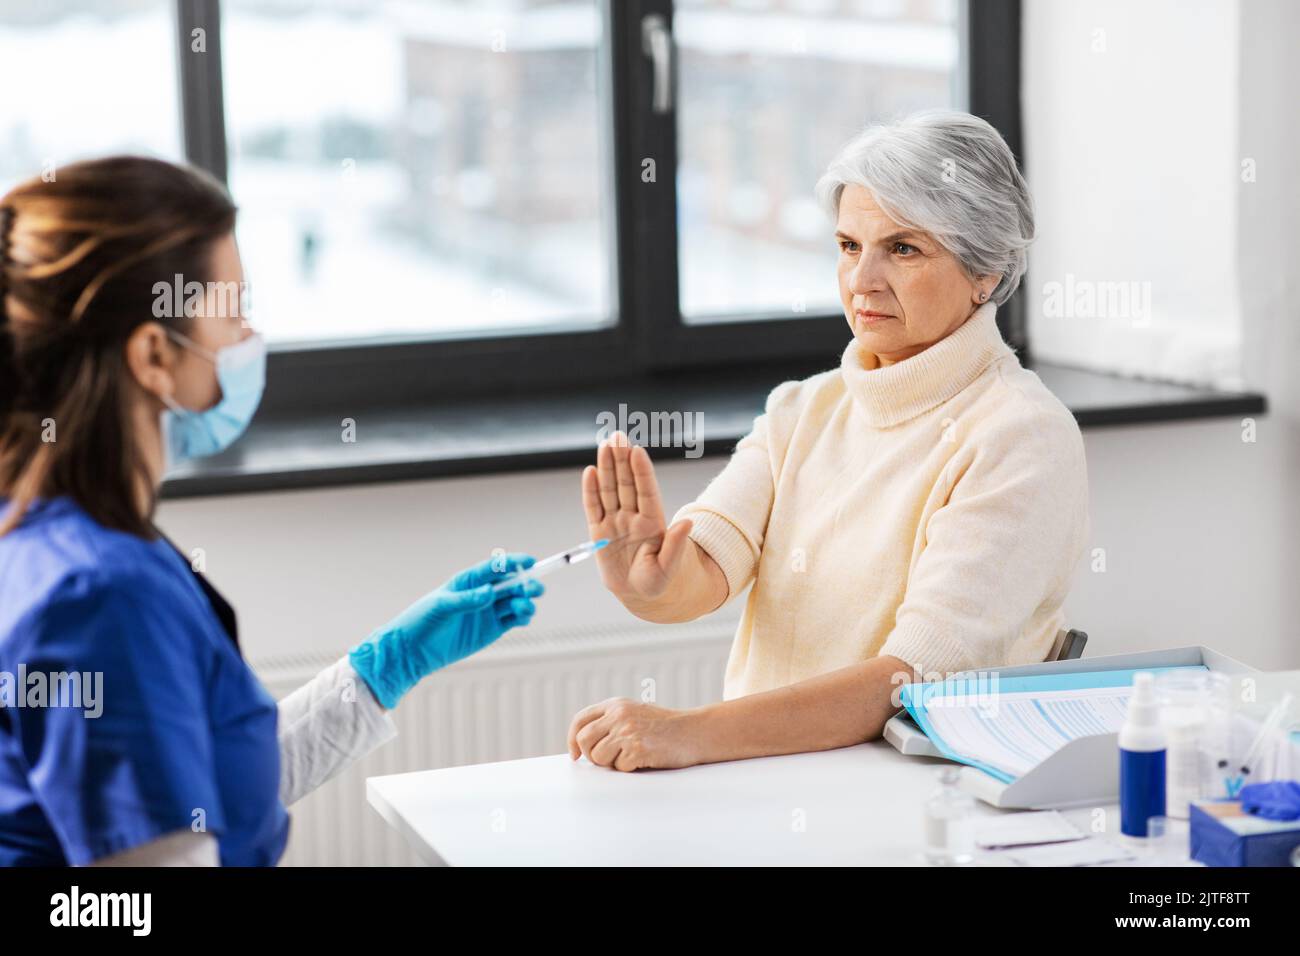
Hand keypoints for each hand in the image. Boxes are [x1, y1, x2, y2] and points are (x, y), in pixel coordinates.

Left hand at [349, 553, 542, 709]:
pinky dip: (523, 616)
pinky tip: (524, 617)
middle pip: (512, 584)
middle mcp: (483, 593)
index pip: (496, 567)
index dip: (514, 562)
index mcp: (469, 580)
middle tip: (534, 589)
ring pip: (516, 601)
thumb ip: (466, 599)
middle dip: (526, 583)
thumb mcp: (441, 607)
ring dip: (526, 601)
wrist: (415, 650)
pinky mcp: (493, 629)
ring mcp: (489, 611)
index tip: (529, 561)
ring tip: (525, 608)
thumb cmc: (422, 620)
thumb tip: (490, 592)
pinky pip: (515, 619)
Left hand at [567, 697, 703, 770]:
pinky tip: (645, 758)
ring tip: (632, 756)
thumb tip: (582, 744)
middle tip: (608, 760)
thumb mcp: (634, 713)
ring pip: (599, 757)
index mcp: (615, 704)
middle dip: (592, 755)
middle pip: (584, 740)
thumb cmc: (665, 727)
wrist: (694, 731)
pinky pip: (619, 768)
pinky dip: (630, 768)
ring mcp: (627, 731)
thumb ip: (610, 721)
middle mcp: (618, 714)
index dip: (573, 739)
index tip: (576, 754)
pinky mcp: (637, 748)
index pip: (580, 720)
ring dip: (613, 763)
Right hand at [581, 431, 693, 603]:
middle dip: (621, 460)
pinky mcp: (598, 532)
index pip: (646, 492)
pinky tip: (590, 472)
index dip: (642, 472)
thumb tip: (688, 522)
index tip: (638, 452)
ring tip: (605, 445)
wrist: (639, 594)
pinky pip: (593, 508)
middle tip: (618, 437)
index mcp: (652, 523)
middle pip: (626, 484)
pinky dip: (590, 490)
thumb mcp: (670, 567)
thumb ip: (676, 545)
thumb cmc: (659, 581)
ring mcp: (615, 523)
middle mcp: (633, 517)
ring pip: (609, 490)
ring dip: (606, 468)